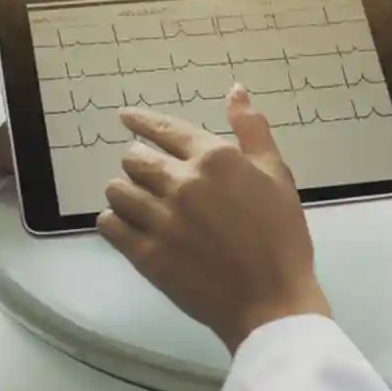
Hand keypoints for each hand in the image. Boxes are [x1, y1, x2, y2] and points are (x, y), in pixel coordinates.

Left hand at [98, 84, 329, 352]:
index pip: (165, 129)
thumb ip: (252, 130)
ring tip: (139, 200)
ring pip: (118, 189)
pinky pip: (110, 224)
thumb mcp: (277, 175)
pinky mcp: (145, 254)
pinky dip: (115, 220)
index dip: (141, 121)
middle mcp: (181, 183)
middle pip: (135, 157)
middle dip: (140, 161)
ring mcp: (160, 220)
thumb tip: (235, 90)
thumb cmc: (281, 237)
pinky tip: (128, 224)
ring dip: (126, 190)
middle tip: (149, 173)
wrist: (271, 300)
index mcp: (214, 158)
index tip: (127, 118)